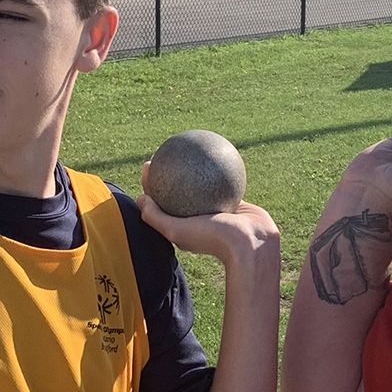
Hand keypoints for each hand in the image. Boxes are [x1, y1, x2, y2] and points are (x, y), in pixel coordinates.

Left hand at [137, 164, 279, 268]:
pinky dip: (220, 169)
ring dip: (194, 168)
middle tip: (166, 152)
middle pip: (177, 192)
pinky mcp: (233, 203)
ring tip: (190, 147)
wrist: (252, 243)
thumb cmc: (213, 238)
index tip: (148, 165)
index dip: (150, 184)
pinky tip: (216, 150)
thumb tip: (139, 199)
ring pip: (201, 186)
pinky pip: (224, 182)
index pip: (159, 203)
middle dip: (169, 173)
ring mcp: (215, 211)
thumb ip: (156, 217)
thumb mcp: (177, 230)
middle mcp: (196, 220)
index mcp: (181, 228)